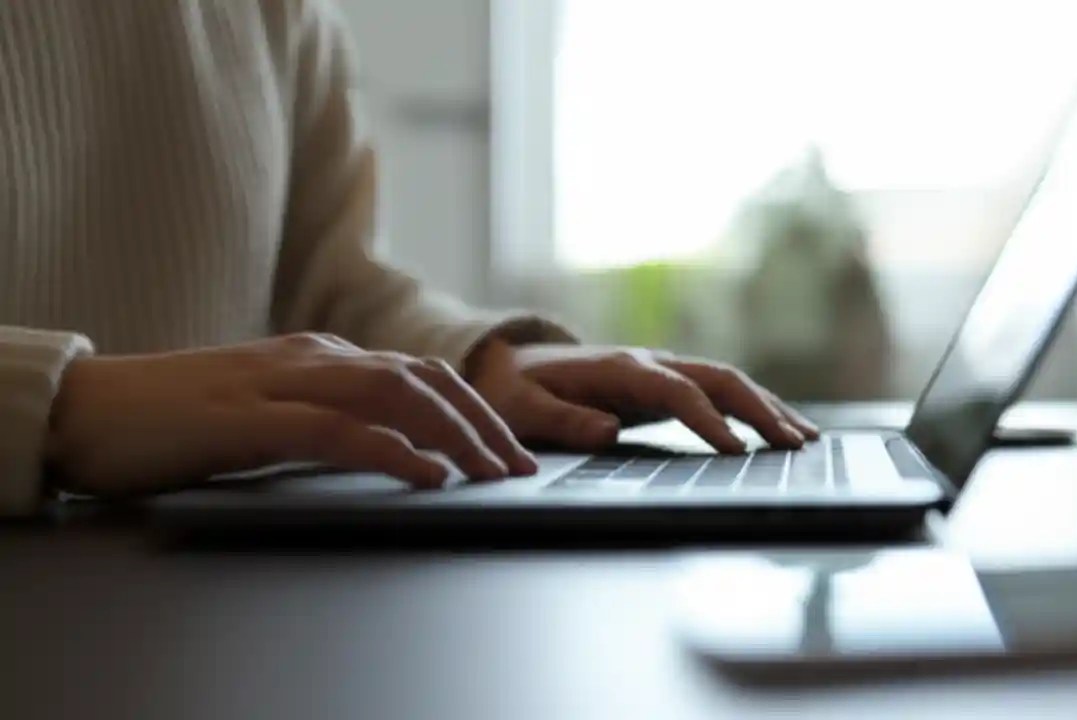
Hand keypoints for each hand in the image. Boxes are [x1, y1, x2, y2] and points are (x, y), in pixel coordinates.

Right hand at [46, 333, 536, 496]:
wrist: (93, 409)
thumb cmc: (181, 419)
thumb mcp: (272, 413)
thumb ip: (327, 418)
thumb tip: (392, 450)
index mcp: (321, 356)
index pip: (420, 373)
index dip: (476, 408)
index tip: (512, 448)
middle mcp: (313, 359)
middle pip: (424, 379)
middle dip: (483, 422)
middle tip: (521, 468)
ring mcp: (282, 383)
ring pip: (395, 395)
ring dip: (454, 435)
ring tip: (492, 474)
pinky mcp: (249, 419)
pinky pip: (337, 429)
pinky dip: (390, 450)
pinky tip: (425, 475)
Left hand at [466, 341, 819, 452]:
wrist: (508, 364)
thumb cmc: (515, 391)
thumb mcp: (523, 409)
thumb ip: (562, 420)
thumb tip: (608, 430)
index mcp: (619, 369)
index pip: (676, 391)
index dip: (707, 419)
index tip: (735, 449)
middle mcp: (649, 363)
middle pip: (718, 378)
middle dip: (759, 409)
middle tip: (794, 444)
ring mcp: (661, 371)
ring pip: (727, 381)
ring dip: (767, 406)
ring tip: (806, 439)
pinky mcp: (665, 385)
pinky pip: (718, 392)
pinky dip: (752, 408)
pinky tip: (778, 431)